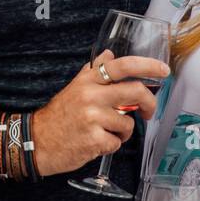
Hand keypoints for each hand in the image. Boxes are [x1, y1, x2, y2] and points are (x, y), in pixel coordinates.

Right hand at [32, 49, 167, 176]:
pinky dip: (111, 145)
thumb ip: (93, 71)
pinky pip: (117, 143)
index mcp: (88, 80)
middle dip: (149, 103)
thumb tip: (110, 55)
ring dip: (123, 132)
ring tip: (106, 132)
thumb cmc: (58, 116)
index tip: (163, 70)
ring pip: (128, 123)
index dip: (147, 66)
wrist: (36, 141)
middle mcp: (91, 95)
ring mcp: (92, 118)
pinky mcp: (93, 140)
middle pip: (135, 92)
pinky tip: (97, 143)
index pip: (122, 66)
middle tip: (148, 111)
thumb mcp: (74, 87)